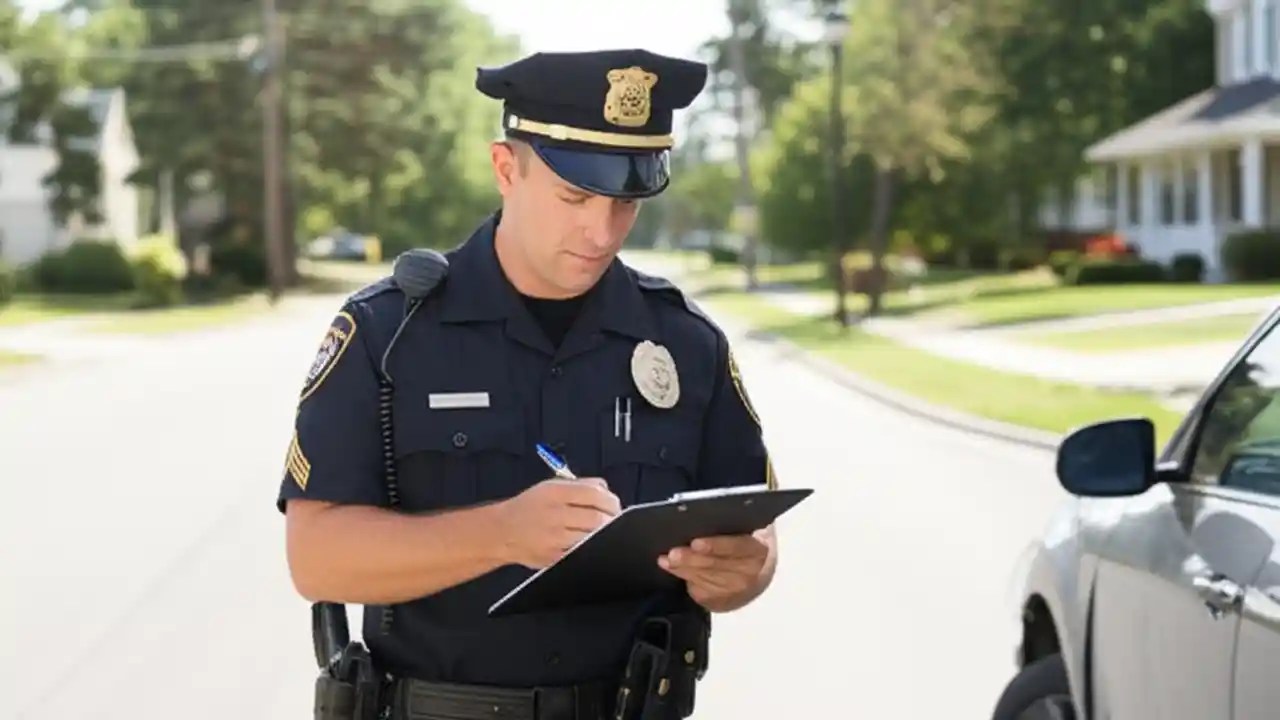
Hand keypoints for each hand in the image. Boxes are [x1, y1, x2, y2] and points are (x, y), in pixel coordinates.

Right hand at [496, 477, 620, 568]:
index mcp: (555, 493)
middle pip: (597, 518)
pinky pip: (581, 552)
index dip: (611, 501)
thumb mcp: (549, 486)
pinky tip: (588, 544)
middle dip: (611, 520)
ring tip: (602, 533)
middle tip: (614, 521)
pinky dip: (589, 548)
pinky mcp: (554, 557)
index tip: (615, 506)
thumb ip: (579, 484)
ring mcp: (554, 538)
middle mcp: (554, 514)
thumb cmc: (528, 508)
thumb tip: (605, 489)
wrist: (501, 532)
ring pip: (592, 537)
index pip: (595, 494)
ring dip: (602, 536)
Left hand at [658, 531, 769, 609]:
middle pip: (716, 565)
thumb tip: (703, 517)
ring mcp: (737, 591)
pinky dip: (684, 577)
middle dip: (692, 559)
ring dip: (683, 568)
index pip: (737, 547)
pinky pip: (700, 590)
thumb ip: (732, 524)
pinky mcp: (722, 602)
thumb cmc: (745, 545)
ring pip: (705, 578)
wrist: (757, 575)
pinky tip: (673, 568)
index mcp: (759, 549)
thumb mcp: (748, 531)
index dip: (716, 545)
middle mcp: (751, 573)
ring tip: (667, 559)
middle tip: (674, 553)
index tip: (696, 543)